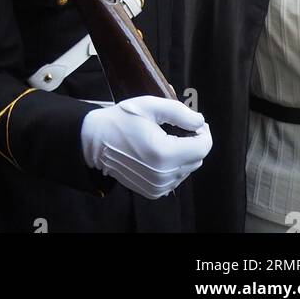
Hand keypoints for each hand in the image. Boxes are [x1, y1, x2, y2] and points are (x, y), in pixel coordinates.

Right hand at [80, 96, 210, 199]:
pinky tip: (158, 153)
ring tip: (166, 139)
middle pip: (197, 159)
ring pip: (187, 169)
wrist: (96, 141)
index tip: (194, 122)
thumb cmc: (122, 119)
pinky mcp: (154, 192)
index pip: (203, 147)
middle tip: (179, 127)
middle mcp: (164, 175)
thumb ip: (179, 112)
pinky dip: (173, 166)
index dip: (204, 132)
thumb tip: (200, 122)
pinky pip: (175, 179)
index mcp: (164, 153)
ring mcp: (159, 186)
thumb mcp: (149, 106)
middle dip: (194, 142)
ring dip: (183, 154)